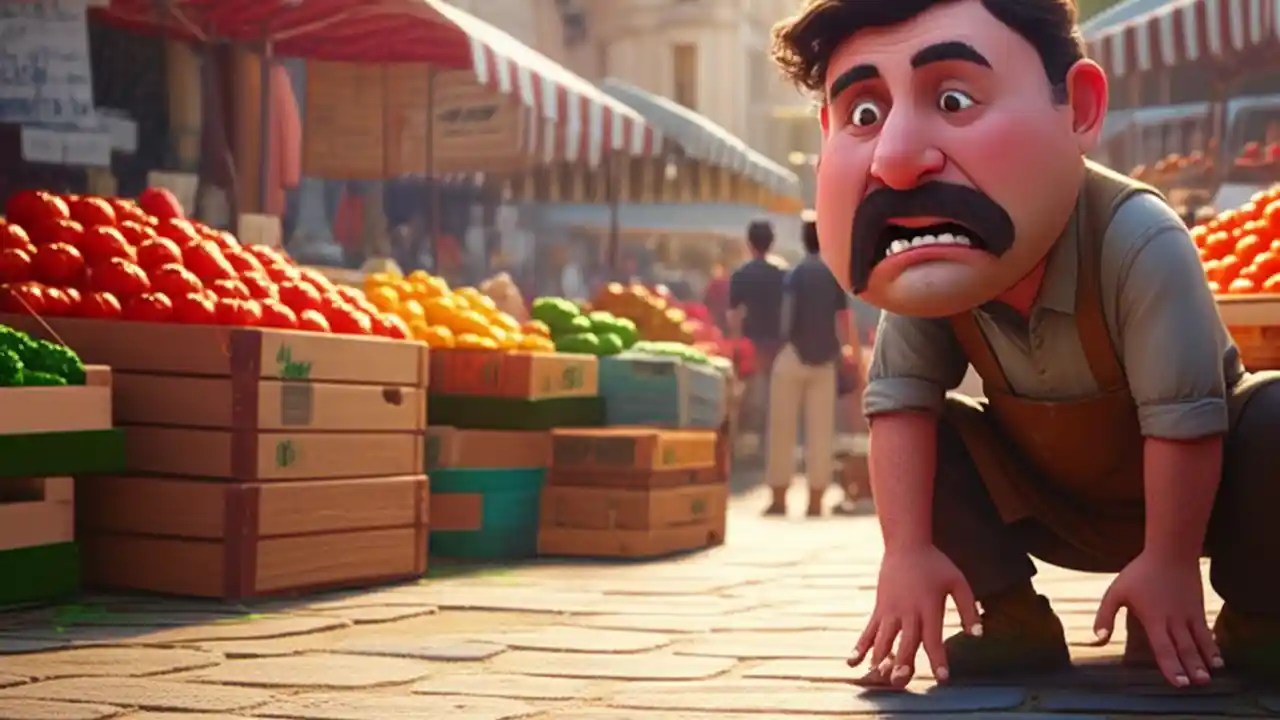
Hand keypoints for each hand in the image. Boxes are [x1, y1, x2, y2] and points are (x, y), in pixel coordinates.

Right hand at [849, 545, 980, 686]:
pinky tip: (853, 661)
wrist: (905, 544)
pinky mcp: (879, 608)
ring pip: (884, 639)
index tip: (943, 678)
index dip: (938, 659)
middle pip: (905, 642)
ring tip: (877, 676)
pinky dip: (861, 646)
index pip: (933, 638)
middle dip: (903, 663)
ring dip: (880, 658)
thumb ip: (968, 608)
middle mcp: (908, 611)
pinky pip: (869, 630)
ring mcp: (890, 610)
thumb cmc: (935, 564)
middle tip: (901, 682)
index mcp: (928, 607)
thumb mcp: (958, 582)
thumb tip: (977, 635)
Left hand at [1093, 551, 1220, 687]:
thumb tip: (1097, 638)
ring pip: (1199, 641)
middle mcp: (1174, 620)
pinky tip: (1217, 658)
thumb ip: (1105, 616)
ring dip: (1204, 659)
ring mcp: (1189, 614)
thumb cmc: (1140, 573)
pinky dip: (1211, 645)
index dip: (1171, 666)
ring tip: (1210, 676)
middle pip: (1184, 648)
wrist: (1171, 552)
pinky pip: (1206, 631)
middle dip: (1191, 667)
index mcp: (1154, 618)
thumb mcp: (1116, 592)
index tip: (1178, 683)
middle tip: (1198, 684)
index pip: (1163, 647)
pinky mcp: (1198, 609)